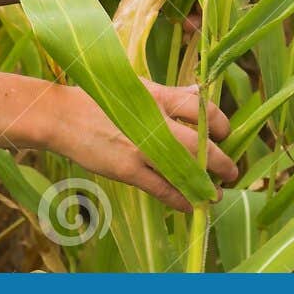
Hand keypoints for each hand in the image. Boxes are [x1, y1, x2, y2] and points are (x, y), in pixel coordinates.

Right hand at [40, 80, 237, 212]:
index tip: (224, 135)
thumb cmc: (100, 98)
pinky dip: (180, 200)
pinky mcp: (128, 170)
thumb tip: (200, 92)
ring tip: (215, 193)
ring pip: (187, 171)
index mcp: (159, 98)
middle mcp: (156, 123)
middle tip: (230, 172)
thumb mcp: (138, 88)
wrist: (63, 116)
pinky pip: (163, 189)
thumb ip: (171, 94)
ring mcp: (143, 148)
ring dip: (206, 186)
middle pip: (203, 146)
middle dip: (223, 163)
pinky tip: (189, 205)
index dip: (221, 126)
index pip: (204, 111)